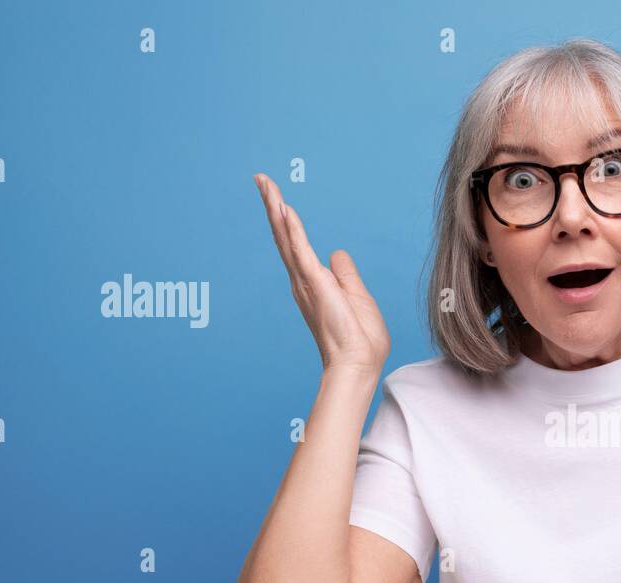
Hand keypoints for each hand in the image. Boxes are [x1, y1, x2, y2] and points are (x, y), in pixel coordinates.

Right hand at [254, 173, 389, 373]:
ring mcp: (306, 282)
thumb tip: (337, 254)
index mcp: (314, 285)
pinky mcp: (314, 284)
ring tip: (265, 184)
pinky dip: (291, 228)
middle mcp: (303, 282)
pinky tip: (283, 207)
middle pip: (284, 237)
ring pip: (287, 238)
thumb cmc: (359, 339)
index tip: (279, 200)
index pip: (297, 247)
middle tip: (261, 180)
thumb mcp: (357, 297)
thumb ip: (345, 275)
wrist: (358, 363)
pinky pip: (299, 249)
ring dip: (276, 209)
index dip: (288, 223)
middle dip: (273, 207)